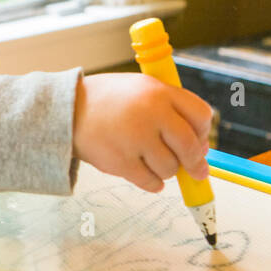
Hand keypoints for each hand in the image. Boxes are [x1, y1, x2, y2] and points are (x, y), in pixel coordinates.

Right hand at [71, 73, 212, 193]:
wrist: (67, 111)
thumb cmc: (107, 101)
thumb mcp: (141, 88)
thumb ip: (170, 108)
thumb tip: (200, 146)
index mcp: (159, 92)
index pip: (201, 115)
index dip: (203, 132)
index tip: (200, 141)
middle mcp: (151, 114)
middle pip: (191, 147)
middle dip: (196, 162)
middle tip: (196, 170)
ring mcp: (136, 139)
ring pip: (171, 168)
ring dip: (166, 170)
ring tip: (151, 161)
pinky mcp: (122, 162)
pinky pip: (152, 183)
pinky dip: (153, 183)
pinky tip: (145, 174)